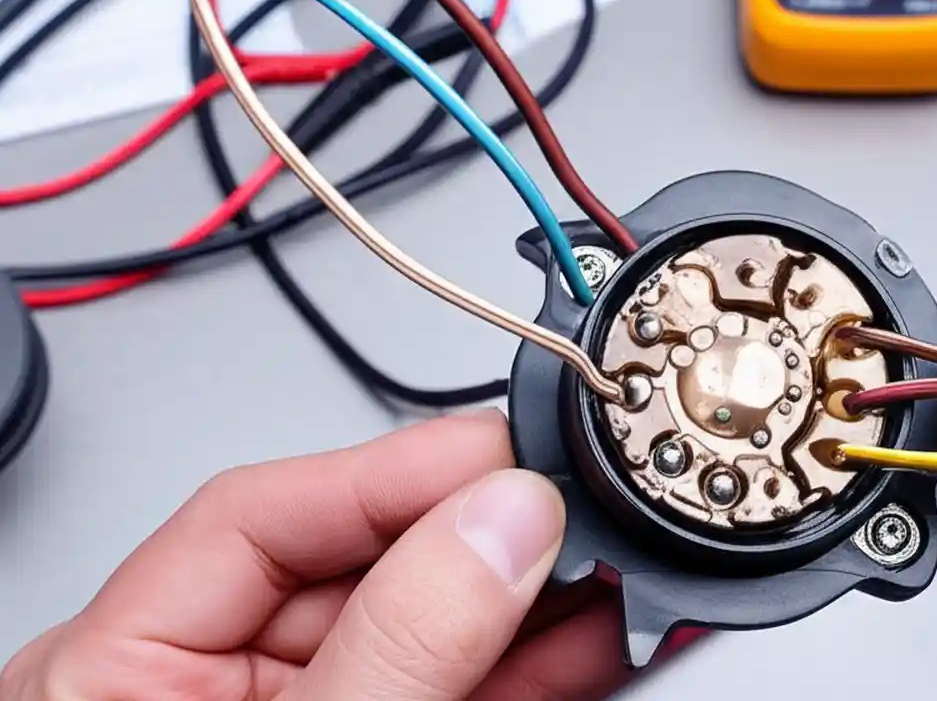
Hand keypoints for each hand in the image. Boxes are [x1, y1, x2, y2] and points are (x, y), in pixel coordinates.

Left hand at [0, 410, 664, 699]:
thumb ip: (394, 647)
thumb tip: (501, 525)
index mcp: (117, 672)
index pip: (260, 512)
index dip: (396, 469)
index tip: (506, 457)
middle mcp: (212, 686)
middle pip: (368, 564)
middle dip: (492, 536)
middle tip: (585, 510)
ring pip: (439, 631)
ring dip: (540, 599)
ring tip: (621, 570)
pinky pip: (471, 692)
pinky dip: (544, 667)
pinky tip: (604, 634)